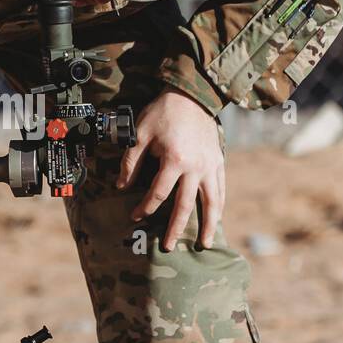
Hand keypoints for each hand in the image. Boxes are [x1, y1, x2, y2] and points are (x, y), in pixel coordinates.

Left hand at [116, 89, 224, 250]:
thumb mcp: (140, 134)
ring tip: (205, 244)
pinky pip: (220, 189)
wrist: (192, 95)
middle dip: (176, 229)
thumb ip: (131, 162)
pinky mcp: (219, 162)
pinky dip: (219, 206)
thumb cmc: (163, 113)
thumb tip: (122, 186)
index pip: (158, 193)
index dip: (145, 207)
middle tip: (169, 247)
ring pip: (211, 203)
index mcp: (174, 161)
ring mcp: (210, 166)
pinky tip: (216, 219)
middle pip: (185, 206)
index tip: (135, 217)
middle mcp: (196, 168)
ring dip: (208, 225)